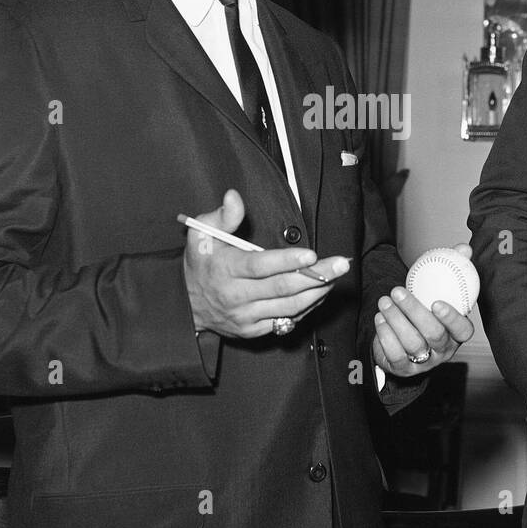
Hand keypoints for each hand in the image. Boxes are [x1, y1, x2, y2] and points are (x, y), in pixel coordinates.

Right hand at [184, 189, 347, 339]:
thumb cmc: (200, 264)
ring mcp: (246, 316)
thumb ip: (222, 216)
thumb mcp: (201, 234)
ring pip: (288, 307)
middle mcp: (236, 296)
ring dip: (317, 292)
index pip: (260, 266)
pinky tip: (319, 293)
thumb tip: (234, 197)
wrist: (186, 305)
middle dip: (316, 276)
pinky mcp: (253, 330)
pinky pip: (285, 321)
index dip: (287, 261)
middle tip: (341, 265)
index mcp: (225, 270)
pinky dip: (306, 308)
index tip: (312, 254)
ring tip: (335, 277)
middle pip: (282, 288)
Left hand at [372, 244, 474, 377]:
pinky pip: (395, 355)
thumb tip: (464, 248)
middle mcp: (444, 350)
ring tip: (384, 301)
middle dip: (414, 311)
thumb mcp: (440, 291)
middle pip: (433, 334)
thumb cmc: (426, 311)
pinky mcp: (404, 368)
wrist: (404, 337)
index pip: (462, 330)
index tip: (436, 302)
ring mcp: (424, 362)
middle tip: (397, 292)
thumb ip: (454, 269)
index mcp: (457, 332)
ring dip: (396, 320)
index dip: (452, 318)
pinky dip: (385, 336)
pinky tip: (380, 319)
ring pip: (413, 344)